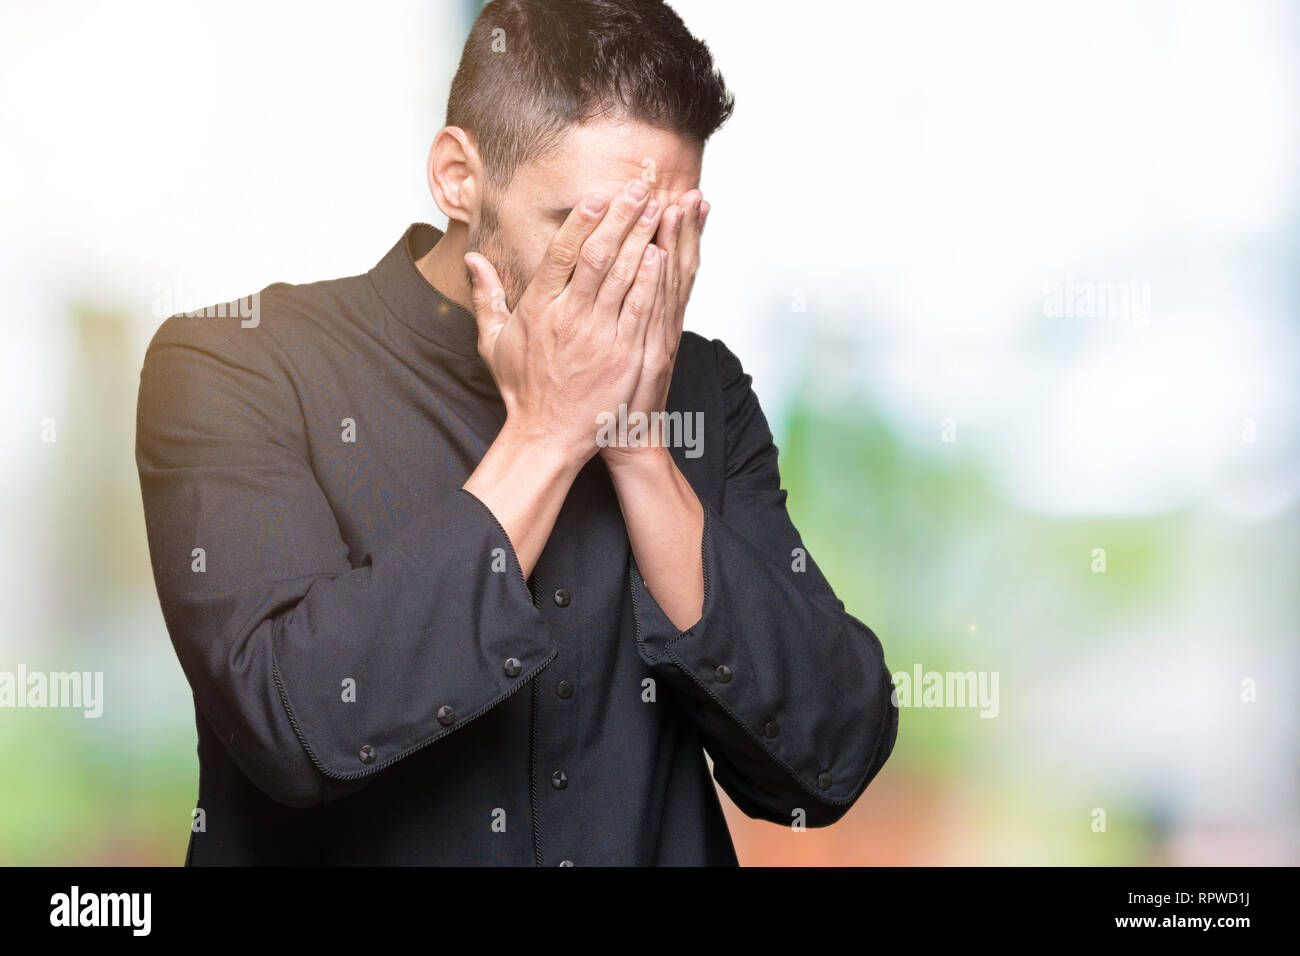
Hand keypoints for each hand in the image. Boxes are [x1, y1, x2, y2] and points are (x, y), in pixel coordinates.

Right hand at [465, 179, 665, 467]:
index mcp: (539, 309)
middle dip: (621, 217)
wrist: (547, 436)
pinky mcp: (624, 355)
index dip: (582, 221)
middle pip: (599, 255)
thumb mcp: (495, 342)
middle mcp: (570, 317)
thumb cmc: (523, 390)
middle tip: (638, 187)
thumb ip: (487, 296)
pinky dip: (653, 279)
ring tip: (658, 208)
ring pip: (625, 276)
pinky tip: (664, 253)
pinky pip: (641, 309)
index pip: (562, 253)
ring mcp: (600, 336)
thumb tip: (474, 260)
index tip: (598, 195)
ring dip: (643, 238)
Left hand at [601, 189, 708, 469]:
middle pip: (678, 268)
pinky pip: (651, 312)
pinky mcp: (646, 355)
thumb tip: (631, 281)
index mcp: (657, 320)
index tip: (687, 199)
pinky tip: (658, 254)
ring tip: (679, 206)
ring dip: (675, 243)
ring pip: (668, 284)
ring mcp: (657, 338)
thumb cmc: (620, 394)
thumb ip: (629, 314)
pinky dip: (657, 284)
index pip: (673, 267)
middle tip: (691, 192)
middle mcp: (663, 325)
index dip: (683, 234)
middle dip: (685, 229)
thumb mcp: (630, 350)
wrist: (628, 437)